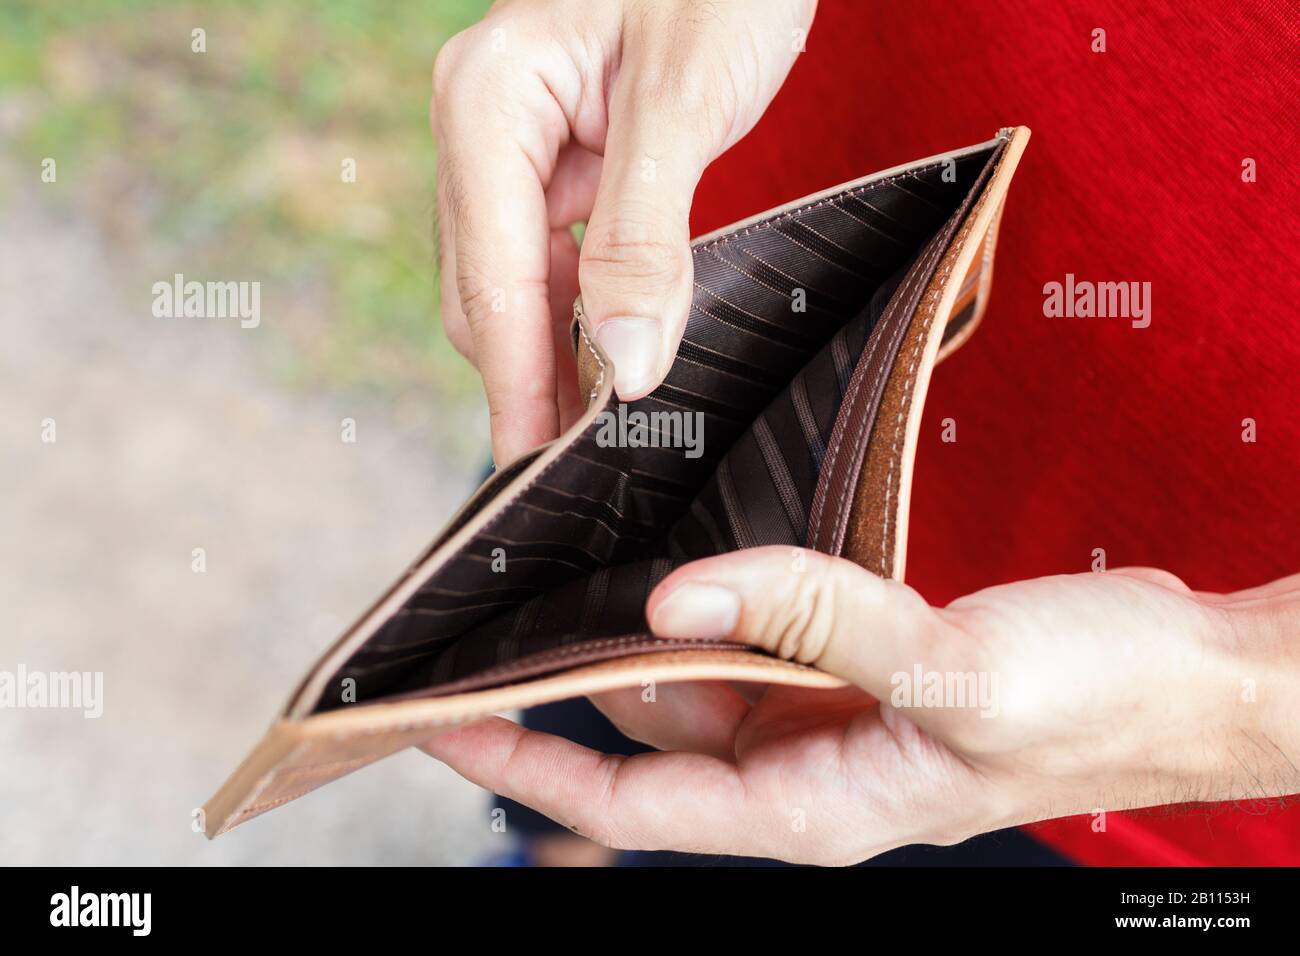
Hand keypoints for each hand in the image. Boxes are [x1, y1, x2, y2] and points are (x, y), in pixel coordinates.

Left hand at [423, 548, 1299, 864]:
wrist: (1186, 679)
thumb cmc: (1096, 701)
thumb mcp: (955, 670)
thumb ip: (814, 624)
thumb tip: (676, 598)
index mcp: (810, 805)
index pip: (628, 801)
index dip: (526, 767)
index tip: (439, 724)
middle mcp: (801, 768)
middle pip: (645, 730)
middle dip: (564, 679)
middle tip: (482, 614)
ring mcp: (823, 717)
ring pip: (693, 674)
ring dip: (636, 627)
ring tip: (561, 567)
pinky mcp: (849, 669)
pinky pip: (750, 635)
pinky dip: (709, 600)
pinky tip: (677, 551)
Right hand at [431, 0, 814, 463]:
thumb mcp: (682, 101)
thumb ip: (643, 235)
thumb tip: (621, 365)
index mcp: (487, 100)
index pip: (491, 272)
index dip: (516, 377)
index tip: (538, 463)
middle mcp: (484, 129)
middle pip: (488, 291)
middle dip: (532, 377)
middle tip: (587, 466)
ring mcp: (517, 150)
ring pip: (518, 286)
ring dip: (558, 356)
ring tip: (608, 430)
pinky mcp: (562, 166)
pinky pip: (557, 263)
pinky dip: (586, 318)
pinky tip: (621, 358)